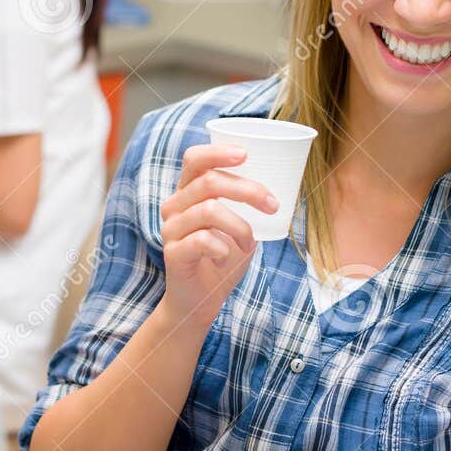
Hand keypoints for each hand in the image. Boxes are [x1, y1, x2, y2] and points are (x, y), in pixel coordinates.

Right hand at [154, 143, 277, 329]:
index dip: (217, 152)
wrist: (201, 298)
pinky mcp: (173, 252)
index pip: (194, 159)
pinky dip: (224, 248)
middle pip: (208, 182)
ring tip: (249, 244)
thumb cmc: (222, 257)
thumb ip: (244, 205)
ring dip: (240, 227)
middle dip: (247, 190)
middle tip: (272, 205)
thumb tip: (279, 185)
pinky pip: (203, 240)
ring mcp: (171, 229)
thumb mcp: (236, 224)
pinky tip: (227, 258)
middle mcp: (174, 206)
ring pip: (209, 210)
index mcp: (187, 192)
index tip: (245, 155)